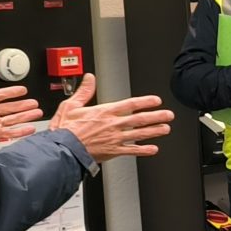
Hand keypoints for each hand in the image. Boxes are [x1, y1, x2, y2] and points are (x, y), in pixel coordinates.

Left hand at [0, 61, 41, 143]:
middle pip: (11, 107)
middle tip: (34, 102)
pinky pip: (10, 132)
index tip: (23, 90)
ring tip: (37, 113)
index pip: (2, 94)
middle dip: (23, 105)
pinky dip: (22, 131)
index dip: (13, 92)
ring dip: (26, 116)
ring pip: (14, 119)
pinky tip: (30, 128)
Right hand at [47, 74, 174, 161]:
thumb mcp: (71, 106)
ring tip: (166, 129)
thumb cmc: (65, 130)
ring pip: (139, 134)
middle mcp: (113, 125)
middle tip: (168, 115)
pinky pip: (131, 151)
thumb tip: (90, 78)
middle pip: (140, 119)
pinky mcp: (112, 152)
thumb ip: (84, 92)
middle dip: (157, 116)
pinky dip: (143, 150)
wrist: (62, 150)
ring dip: (155, 131)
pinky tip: (153, 149)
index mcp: (104, 112)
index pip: (130, 104)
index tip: (156, 101)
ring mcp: (114, 139)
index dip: (145, 102)